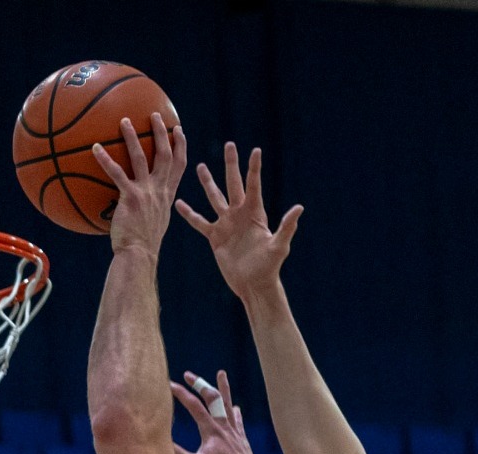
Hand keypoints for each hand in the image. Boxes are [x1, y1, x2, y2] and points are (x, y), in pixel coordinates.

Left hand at [92, 113, 187, 254]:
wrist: (140, 255)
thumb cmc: (143, 244)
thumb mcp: (154, 222)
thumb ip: (151, 206)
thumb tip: (140, 201)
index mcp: (167, 195)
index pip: (179, 165)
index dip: (181, 146)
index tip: (178, 130)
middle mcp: (160, 190)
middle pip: (165, 155)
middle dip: (162, 132)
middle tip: (155, 115)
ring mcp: (146, 193)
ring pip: (141, 158)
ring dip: (133, 137)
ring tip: (124, 120)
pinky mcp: (130, 198)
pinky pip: (116, 174)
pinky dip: (106, 159)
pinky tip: (95, 148)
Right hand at [171, 370, 262, 453]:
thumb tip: (160, 443)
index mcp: (211, 431)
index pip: (194, 406)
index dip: (181, 393)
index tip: (170, 384)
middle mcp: (224, 427)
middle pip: (212, 398)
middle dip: (200, 384)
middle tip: (189, 375)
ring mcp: (234, 431)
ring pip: (228, 404)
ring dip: (223, 388)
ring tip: (221, 373)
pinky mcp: (241, 439)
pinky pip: (238, 419)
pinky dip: (234, 411)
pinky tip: (236, 408)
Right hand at [175, 143, 302, 299]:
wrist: (253, 284)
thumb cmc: (269, 267)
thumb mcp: (279, 246)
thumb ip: (287, 226)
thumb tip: (299, 208)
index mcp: (255, 213)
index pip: (253, 185)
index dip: (254, 168)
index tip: (255, 149)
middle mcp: (240, 214)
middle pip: (233, 184)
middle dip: (231, 165)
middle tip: (229, 145)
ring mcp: (226, 224)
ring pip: (215, 198)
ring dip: (208, 183)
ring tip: (201, 166)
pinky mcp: (215, 237)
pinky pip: (199, 222)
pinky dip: (189, 214)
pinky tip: (178, 203)